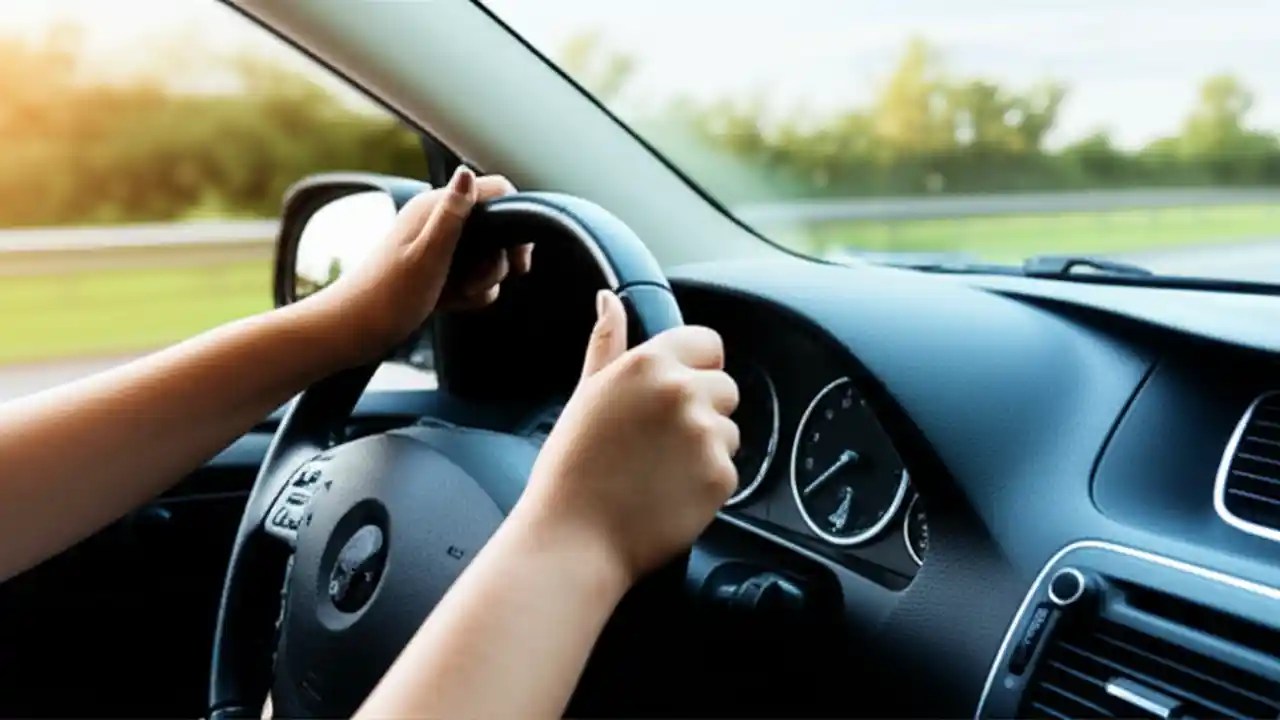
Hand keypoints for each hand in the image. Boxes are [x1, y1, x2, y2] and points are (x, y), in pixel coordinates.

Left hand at [311, 166, 532, 363]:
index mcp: (435, 208)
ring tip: (456, 296)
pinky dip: (469, 294)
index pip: (495, 193)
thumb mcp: (426, 256)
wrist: (353, 331)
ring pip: (487, 259)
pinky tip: (450, 303)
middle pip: (497, 230)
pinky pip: (472, 278)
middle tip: (474, 284)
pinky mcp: (438, 270)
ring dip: (483, 283)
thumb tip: (467, 173)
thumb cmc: (386, 296)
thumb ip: (451, 216)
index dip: (514, 222)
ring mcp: (438, 246)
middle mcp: (438, 221)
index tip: (516, 259)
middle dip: (497, 263)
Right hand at [517, 291, 740, 584]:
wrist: (574, 536)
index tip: (672, 396)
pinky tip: (669, 493)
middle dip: (703, 411)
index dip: (695, 369)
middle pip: (725, 388)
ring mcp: (705, 434)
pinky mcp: (721, 476)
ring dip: (706, 449)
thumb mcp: (586, 394)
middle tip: (658, 443)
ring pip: (729, 431)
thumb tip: (611, 300)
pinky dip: (706, 484)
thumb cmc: (572, 468)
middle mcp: (682, 391)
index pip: (707, 344)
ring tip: (659, 471)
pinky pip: (729, 470)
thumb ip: (607, 342)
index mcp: (648, 364)